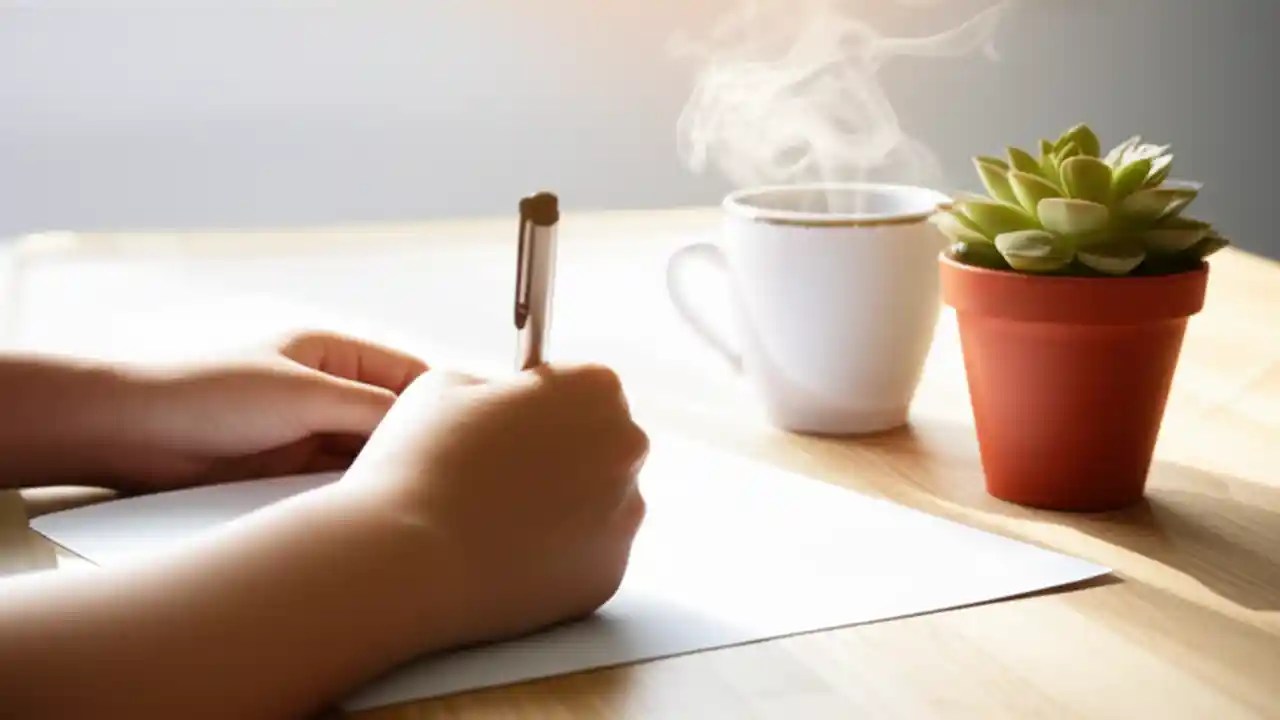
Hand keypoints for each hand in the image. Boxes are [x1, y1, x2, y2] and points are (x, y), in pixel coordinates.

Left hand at [114, 331, 427, 490]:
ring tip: (420, 495)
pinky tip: (377, 506)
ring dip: (386, 470)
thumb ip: (370, 409)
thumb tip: (431, 424)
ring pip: (369, 452)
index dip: (443, 402)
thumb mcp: (305, 394)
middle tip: (454, 475)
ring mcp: (310, 430)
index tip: (475, 433)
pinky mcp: (291, 469)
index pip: (409, 375)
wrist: (137, 434)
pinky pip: (340, 479)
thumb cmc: (212, 394)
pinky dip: (358, 490)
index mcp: (334, 353)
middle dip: (418, 443)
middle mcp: (327, 390)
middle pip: (394, 418)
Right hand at [343, 364, 648, 647]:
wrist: (405, 560)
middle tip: (503, 473)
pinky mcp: (608, 576)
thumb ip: (499, 387)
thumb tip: (511, 408)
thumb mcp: (449, 384)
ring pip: (601, 503)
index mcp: (597, 389)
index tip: (512, 423)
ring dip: (564, 505)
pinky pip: (587, 555)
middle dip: (564, 453)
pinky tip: (506, 554)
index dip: (543, 403)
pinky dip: (557, 555)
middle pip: (605, 443)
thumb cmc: (421, 462)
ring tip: (497, 519)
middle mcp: (627, 448)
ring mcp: (625, 517)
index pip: (585, 386)